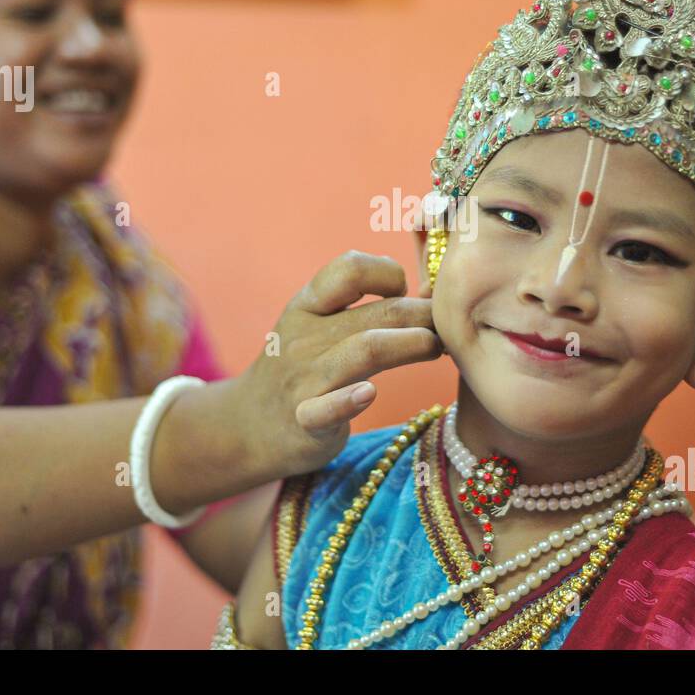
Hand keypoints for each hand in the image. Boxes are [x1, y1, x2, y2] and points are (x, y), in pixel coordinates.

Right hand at [231, 251, 442, 476]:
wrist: (246, 426)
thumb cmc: (301, 370)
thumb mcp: (318, 327)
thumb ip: (365, 307)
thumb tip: (431, 291)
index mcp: (308, 306)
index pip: (350, 268)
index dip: (389, 274)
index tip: (407, 295)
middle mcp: (304, 335)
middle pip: (379, 312)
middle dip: (424, 315)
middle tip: (448, 329)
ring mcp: (303, 378)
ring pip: (365, 350)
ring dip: (411, 345)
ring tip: (436, 349)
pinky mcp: (304, 421)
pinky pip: (326, 408)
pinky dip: (348, 401)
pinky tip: (369, 393)